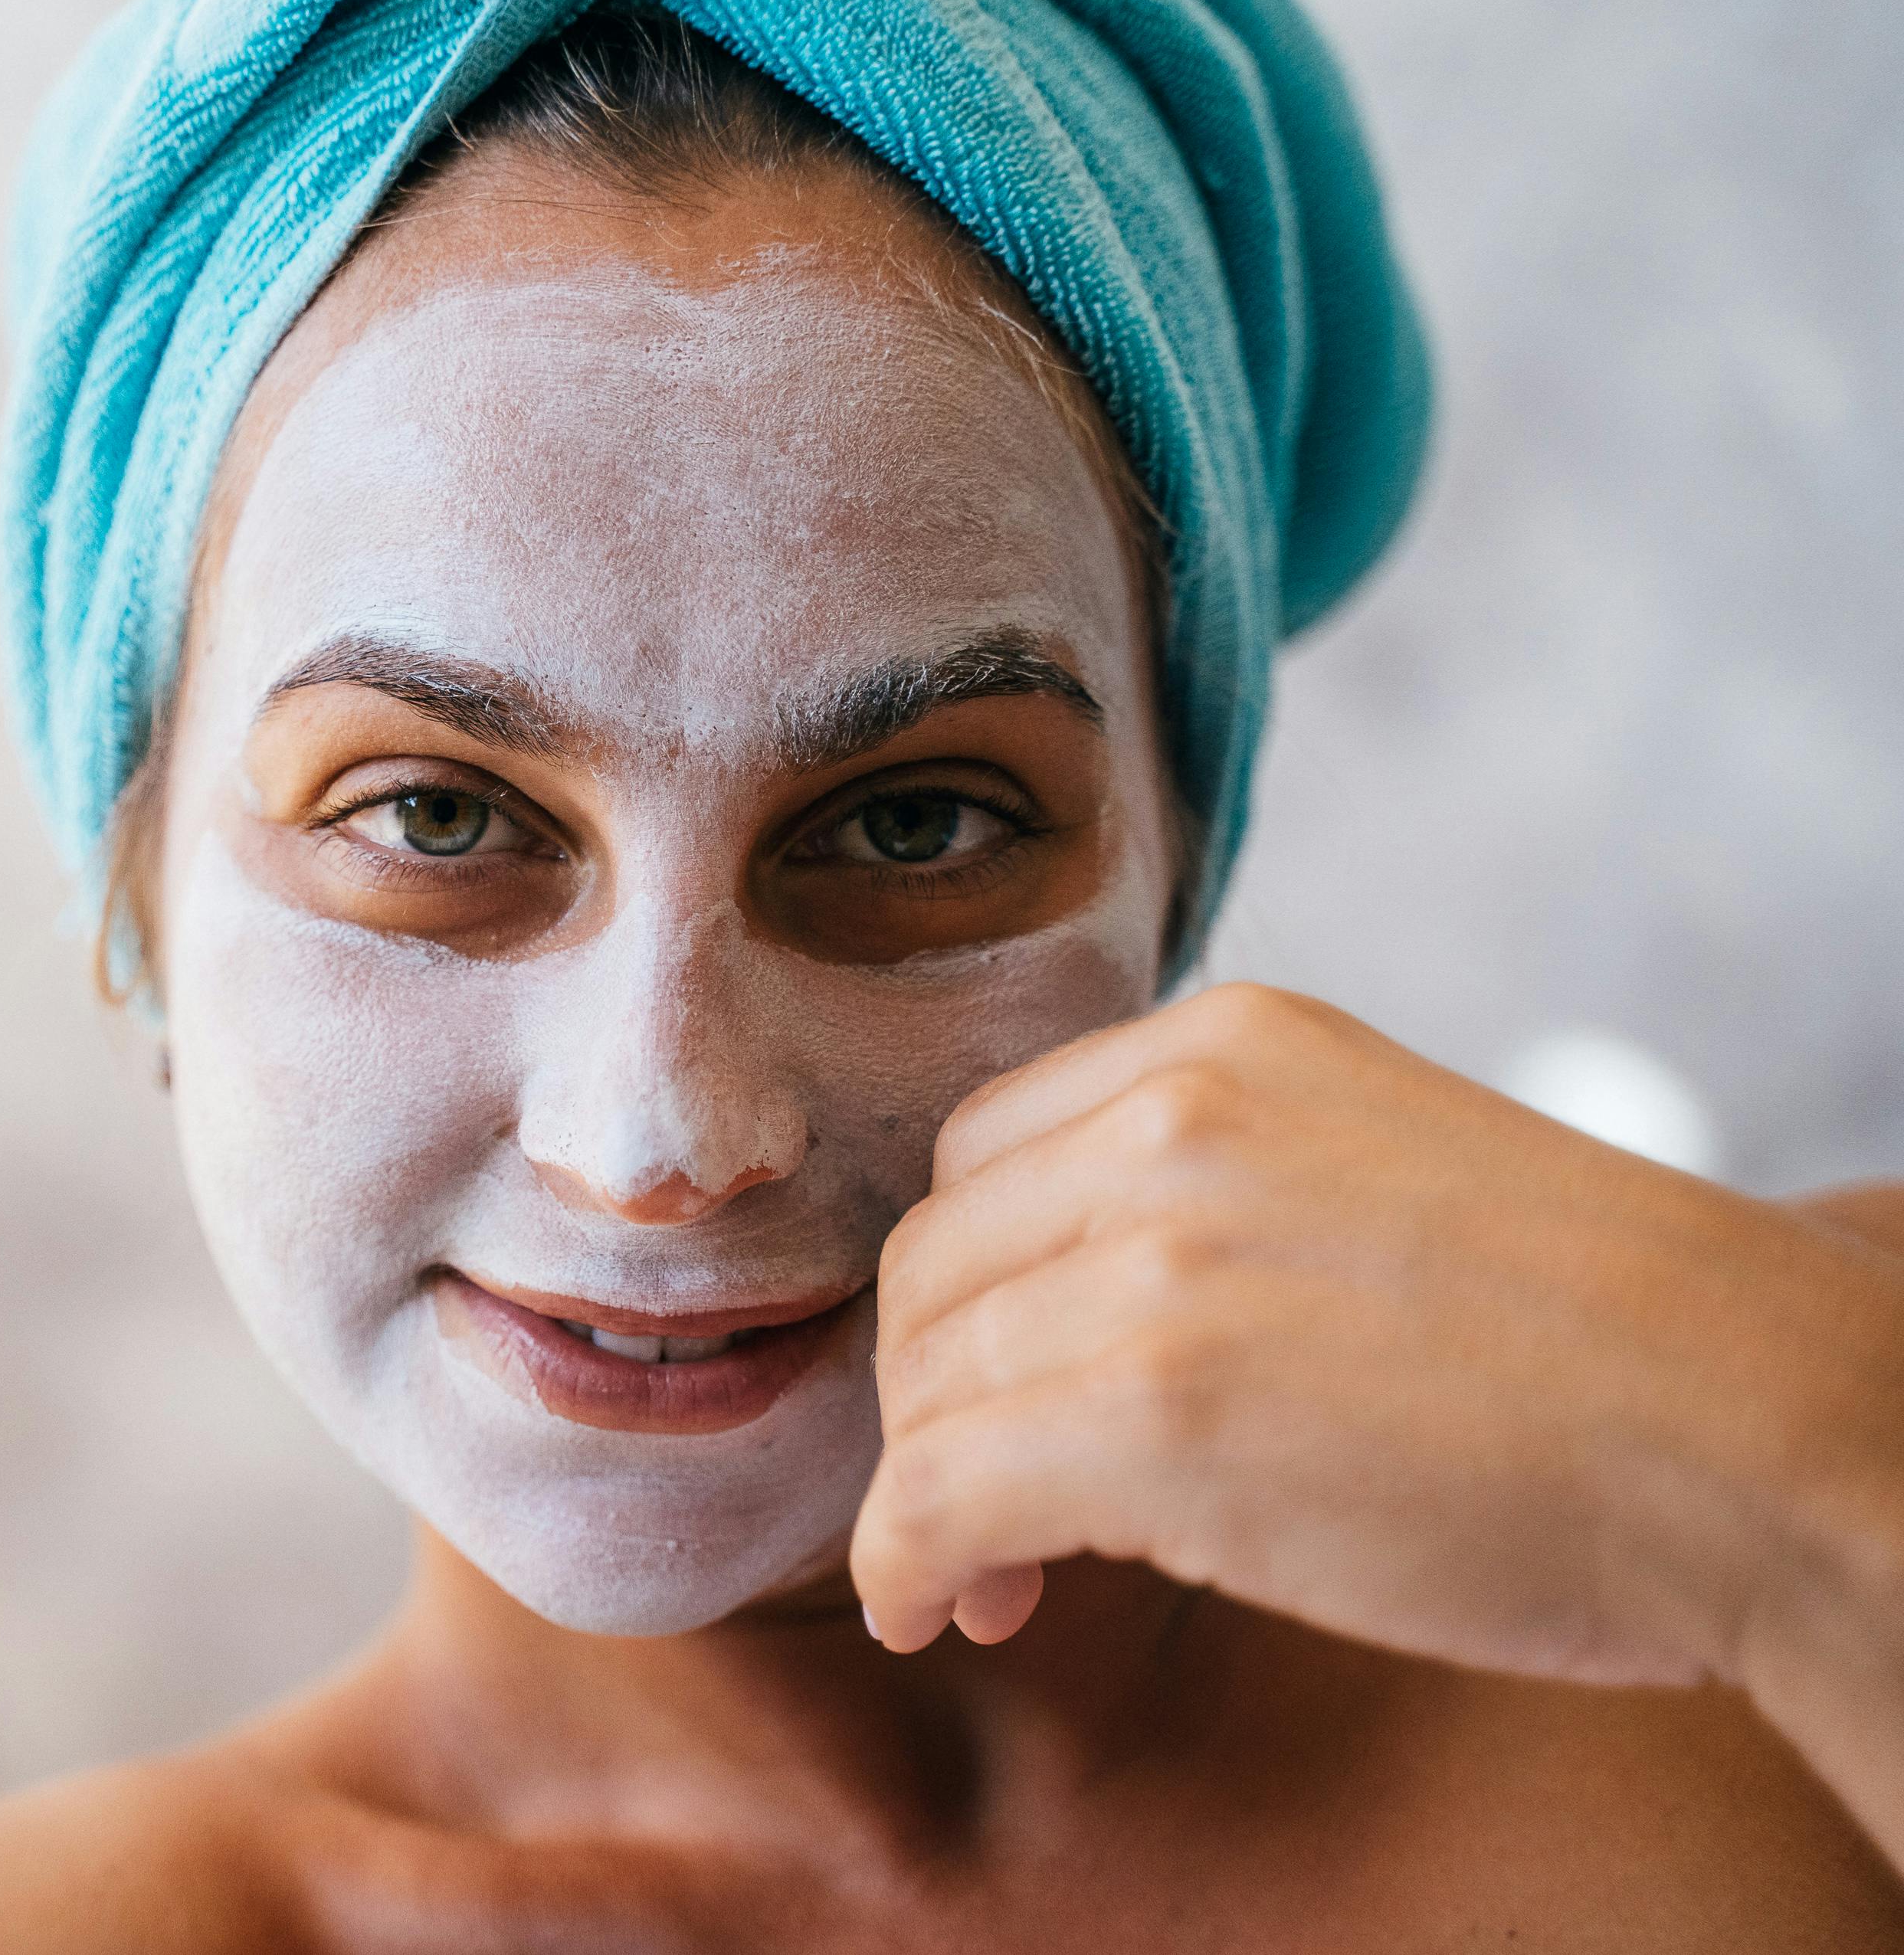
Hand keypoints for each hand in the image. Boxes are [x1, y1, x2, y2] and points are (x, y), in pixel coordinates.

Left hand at [851, 984, 1903, 1707]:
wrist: (1756, 1431)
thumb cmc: (1593, 1341)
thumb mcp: (1370, 1172)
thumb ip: (1210, 1197)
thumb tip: (1057, 1321)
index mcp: (1222, 1048)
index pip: (982, 1163)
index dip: (968, 1291)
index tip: (997, 1387)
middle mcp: (1168, 1127)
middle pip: (934, 1273)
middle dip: (934, 1399)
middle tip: (988, 1510)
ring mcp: (1157, 1266)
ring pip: (925, 1385)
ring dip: (926, 1495)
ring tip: (988, 1582)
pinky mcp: (1157, 1414)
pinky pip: (937, 1491)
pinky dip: (903, 1562)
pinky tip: (936, 1611)